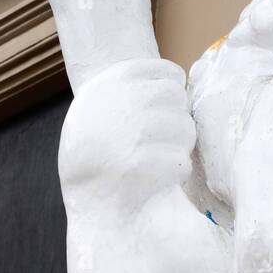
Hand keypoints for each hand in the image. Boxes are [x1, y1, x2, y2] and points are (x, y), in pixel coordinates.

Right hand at [60, 58, 195, 205]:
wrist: (85, 199)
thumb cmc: (91, 152)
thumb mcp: (94, 104)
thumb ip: (127, 89)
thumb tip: (176, 83)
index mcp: (115, 79)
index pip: (170, 73)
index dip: (173, 94)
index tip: (164, 111)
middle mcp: (127, 99)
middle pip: (180, 100)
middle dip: (177, 121)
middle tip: (163, 139)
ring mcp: (136, 131)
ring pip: (187, 130)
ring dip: (179, 147)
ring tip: (158, 159)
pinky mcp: (144, 163)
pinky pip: (182, 162)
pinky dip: (175, 173)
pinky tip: (156, 178)